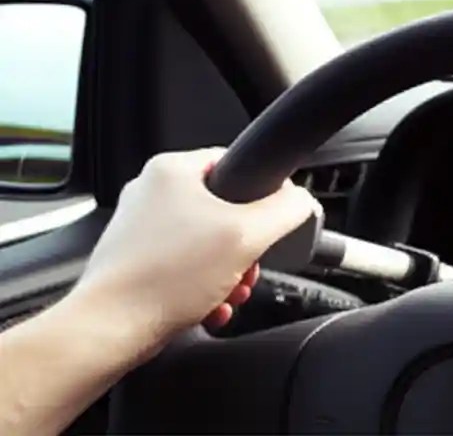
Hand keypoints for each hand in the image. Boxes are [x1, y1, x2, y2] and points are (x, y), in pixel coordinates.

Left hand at [71, 148, 318, 359]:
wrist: (111, 329)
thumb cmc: (164, 279)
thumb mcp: (247, 235)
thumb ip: (286, 210)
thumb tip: (301, 201)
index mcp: (171, 170)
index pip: (236, 163)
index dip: (263, 195)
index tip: (268, 223)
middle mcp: (150, 193)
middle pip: (225, 210)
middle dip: (245, 248)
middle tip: (247, 267)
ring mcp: (140, 228)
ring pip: (208, 243)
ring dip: (229, 271)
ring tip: (228, 292)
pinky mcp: (135, 261)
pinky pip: (186, 267)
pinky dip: (204, 287)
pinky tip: (209, 306)